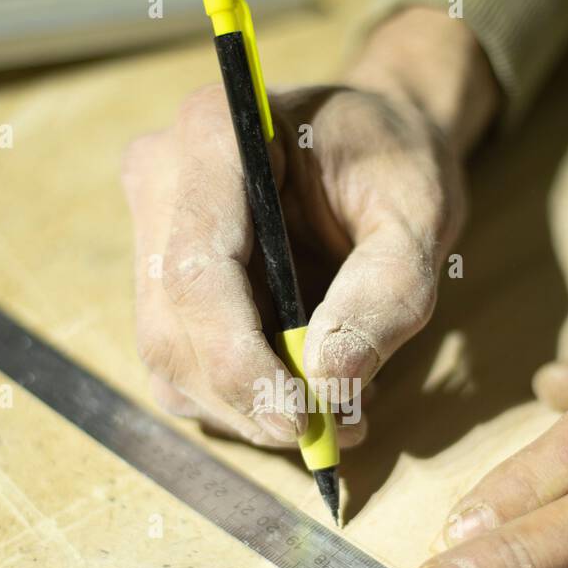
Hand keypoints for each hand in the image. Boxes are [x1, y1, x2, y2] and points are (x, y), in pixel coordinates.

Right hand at [121, 8, 497, 445]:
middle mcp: (162, 177)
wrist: (371, 141)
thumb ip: (385, 293)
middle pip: (172, 327)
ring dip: (242, 410)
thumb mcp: (418, 216)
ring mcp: (149, 228)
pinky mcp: (156, 276)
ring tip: (328, 413)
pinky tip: (294, 392)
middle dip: (246, 399)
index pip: (197, 273)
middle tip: (327, 432)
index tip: (300, 418)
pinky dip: (234, 400)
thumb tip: (330, 385)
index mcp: (216, 135)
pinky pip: (177, 364)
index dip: (240, 361)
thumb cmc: (395, 162)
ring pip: (167, 359)